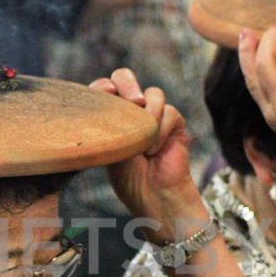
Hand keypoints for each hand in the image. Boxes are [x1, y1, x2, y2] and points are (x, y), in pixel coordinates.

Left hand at [95, 69, 199, 231]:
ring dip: (148, 114)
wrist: (157, 199)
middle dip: (127, 84)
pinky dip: (162, 130)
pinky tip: (154, 151)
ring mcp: (155, 117)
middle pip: (125, 77)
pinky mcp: (175, 125)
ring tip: (144, 141)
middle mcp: (132, 113)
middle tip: (132, 102)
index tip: (104, 93)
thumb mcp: (111, 152)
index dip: (102, 87)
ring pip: (153, 93)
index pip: (103, 89)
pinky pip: (170, 112)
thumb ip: (107, 127)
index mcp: (112, 118)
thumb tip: (100, 99)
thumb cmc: (130, 183)